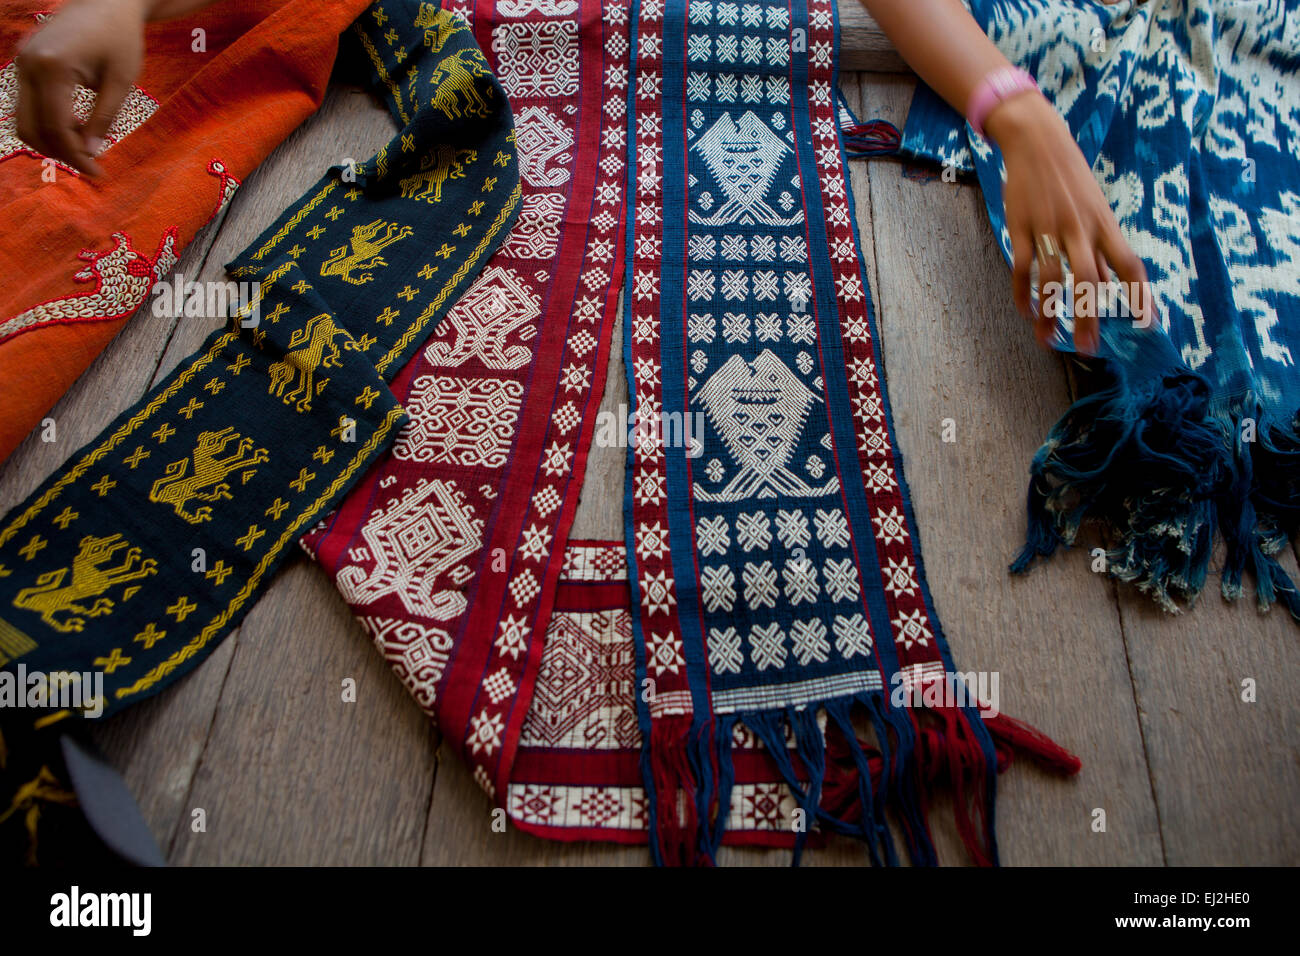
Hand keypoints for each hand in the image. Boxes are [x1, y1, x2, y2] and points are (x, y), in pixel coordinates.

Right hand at [15, 0, 149, 175]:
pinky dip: (47, 124)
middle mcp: (28, 65)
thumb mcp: (121, 81)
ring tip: (85, 149)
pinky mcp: (24, 64)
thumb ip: (104, 118)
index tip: (99, 174)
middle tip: (92, 166)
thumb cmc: (120, 37)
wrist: (105, 0)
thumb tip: (91, 153)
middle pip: (31, 129)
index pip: (57, 128)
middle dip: (60, 154)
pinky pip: (27, 105)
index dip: (77, 158)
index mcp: (52, 67)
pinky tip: (76, 130)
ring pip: (23, 120)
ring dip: (51, 141)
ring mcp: (21, 63)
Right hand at [987, 91, 1152, 353]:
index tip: (1147, 324)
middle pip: (1089, 279)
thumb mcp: (1094, 207)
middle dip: (1090, 316)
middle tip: (1088, 348)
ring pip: (1052, 279)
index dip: (1141, 295)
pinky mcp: (1021, 226)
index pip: (1130, 264)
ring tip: (1048, 341)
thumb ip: (1100, 245)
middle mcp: (1081, 228)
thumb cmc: (1070, 177)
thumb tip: (1110, 282)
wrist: (1037, 140)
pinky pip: (1023, 268)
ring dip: (1050, 314)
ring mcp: (1049, 227)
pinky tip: (1026, 312)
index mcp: (1104, 224)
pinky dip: (1023, 293)